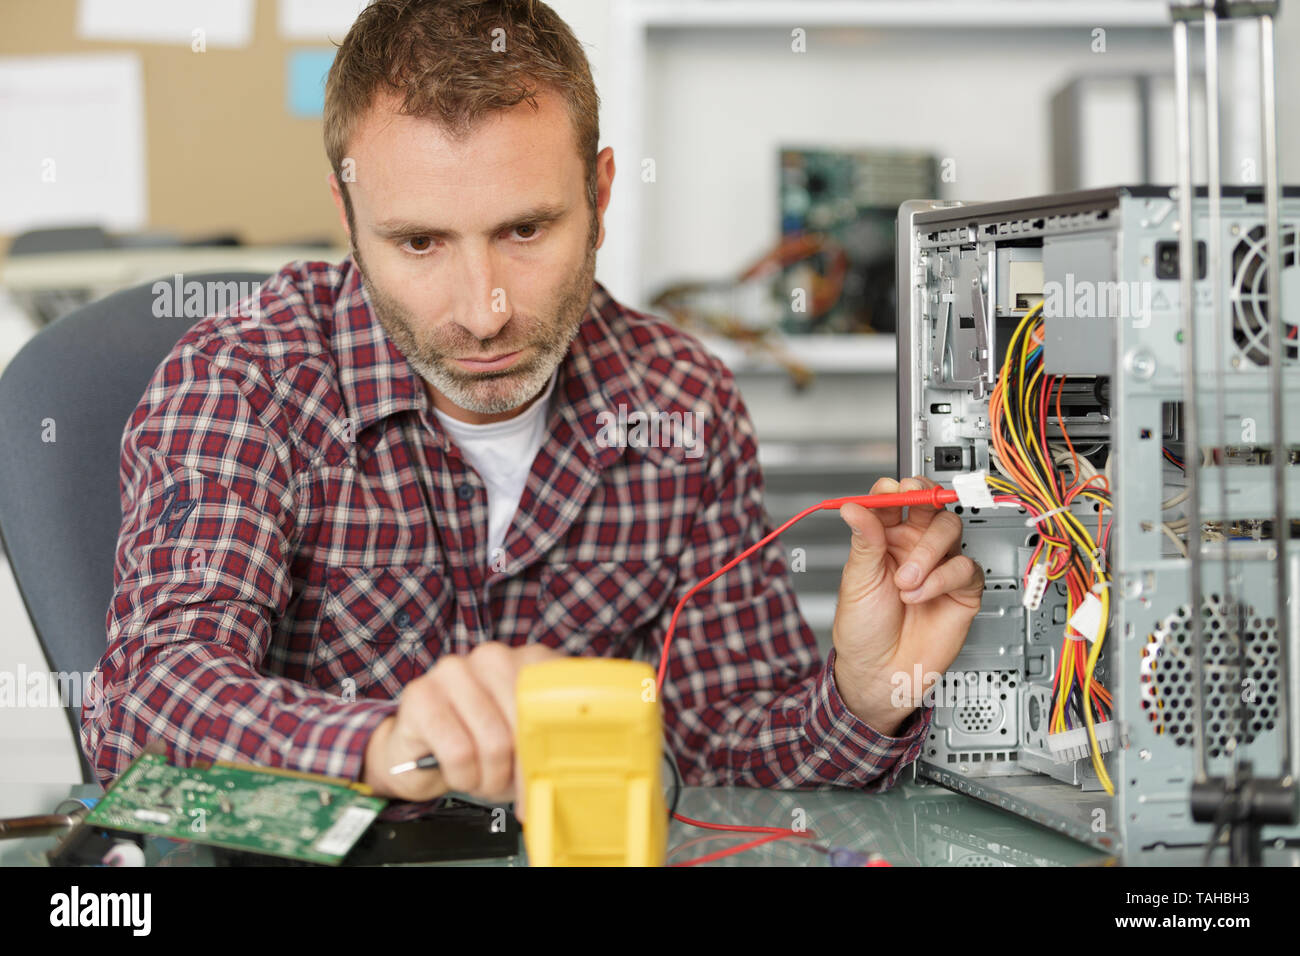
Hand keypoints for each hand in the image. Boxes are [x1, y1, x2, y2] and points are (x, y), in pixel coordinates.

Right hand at [361, 642, 562, 804]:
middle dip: (520, 767)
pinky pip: (458, 752)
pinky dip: (463, 776)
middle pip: (526, 722)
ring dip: (490, 777)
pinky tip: (459, 773)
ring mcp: (454, 670)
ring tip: (483, 779)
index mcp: (528, 660)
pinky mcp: (420, 694)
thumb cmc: (480, 745)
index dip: (557, 743)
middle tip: (509, 784)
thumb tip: (563, 770)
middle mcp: (492, 657)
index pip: (559, 698)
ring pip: (495, 741)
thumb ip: (549, 742)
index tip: (551, 771)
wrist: (420, 752)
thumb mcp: (525, 742)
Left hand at [830, 475, 983, 733]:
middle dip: (923, 502)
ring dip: (927, 551)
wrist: (880, 673)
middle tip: (913, 505)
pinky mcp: (961, 590)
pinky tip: (919, 594)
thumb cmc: (863, 630)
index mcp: (884, 540)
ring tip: (905, 581)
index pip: (896, 501)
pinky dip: (942, 578)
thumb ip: (864, 541)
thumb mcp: (856, 581)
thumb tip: (853, 506)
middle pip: (930, 506)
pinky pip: (965, 568)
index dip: (896, 490)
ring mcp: (938, 567)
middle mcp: (914, 549)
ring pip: (950, 530)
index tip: (892, 490)